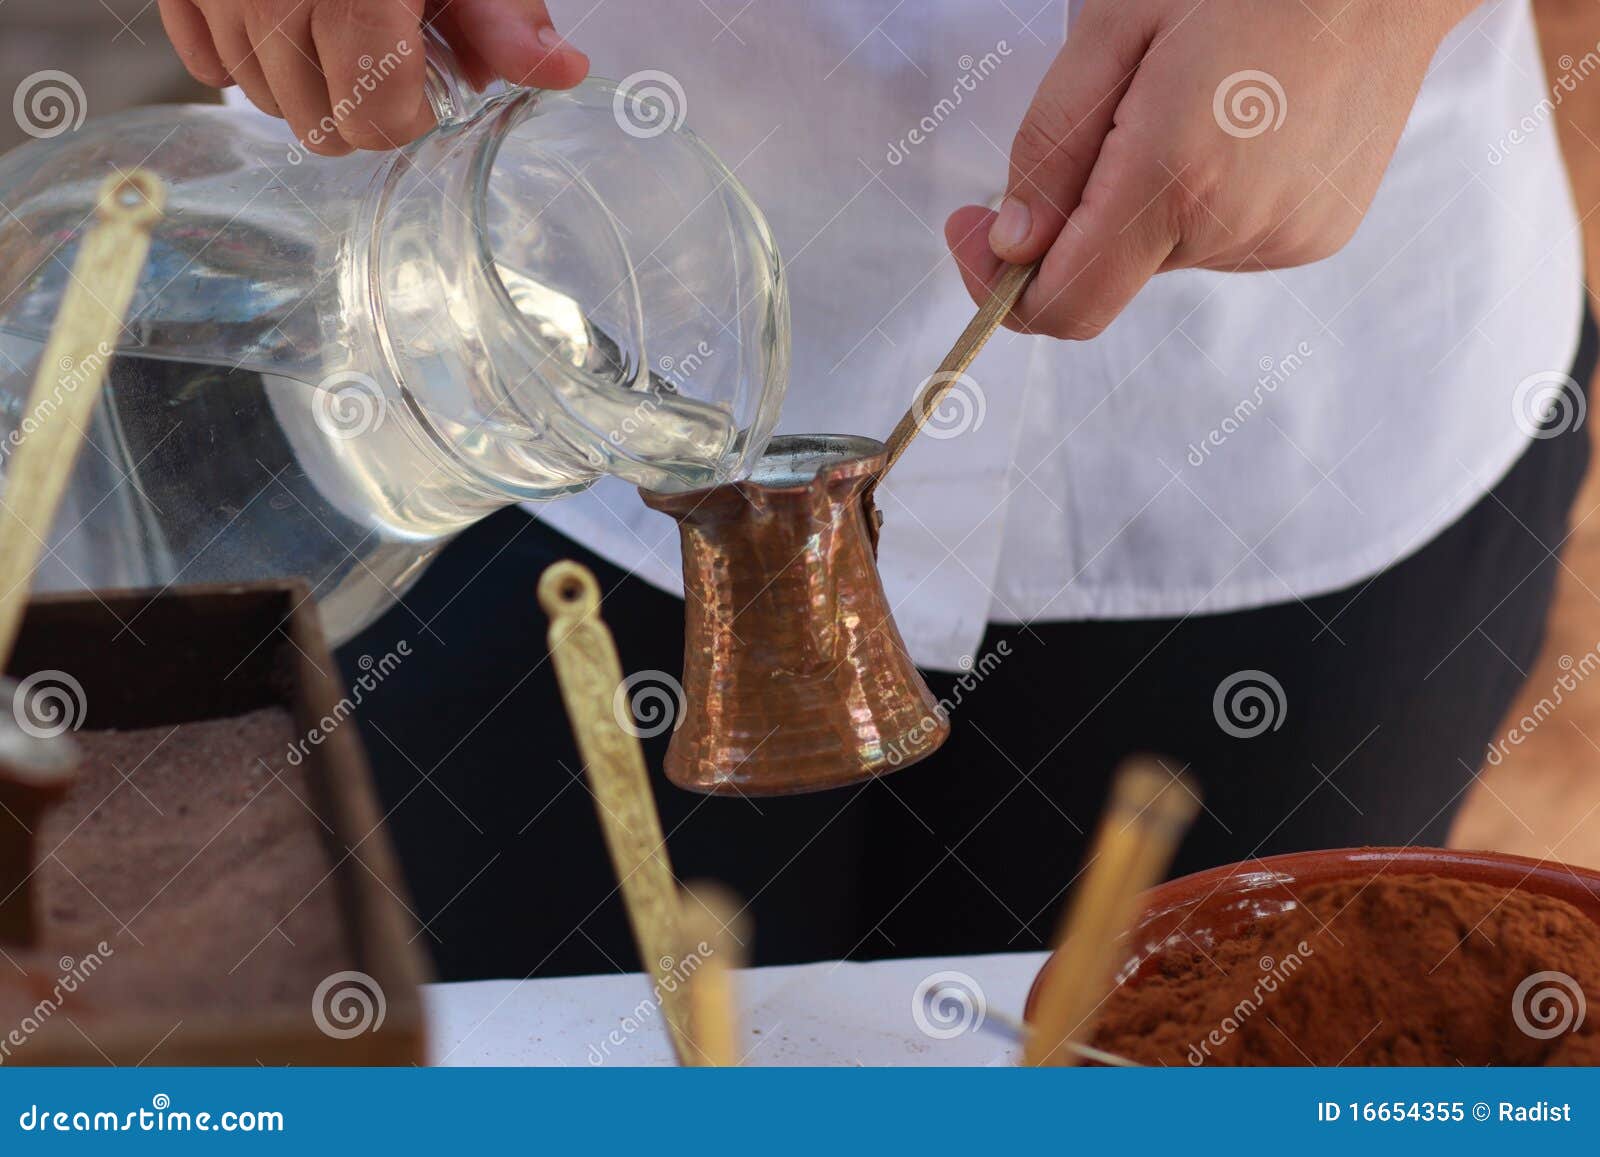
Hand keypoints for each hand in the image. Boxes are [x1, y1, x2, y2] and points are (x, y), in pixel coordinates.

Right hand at [158, 0, 588, 154]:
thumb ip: (502, 18)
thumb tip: (561, 71)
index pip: (376, 124)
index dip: (412, 117)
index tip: (428, 82)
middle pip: (318, 126)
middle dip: (361, 109)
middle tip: (388, 55)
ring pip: (262, 100)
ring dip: (306, 85)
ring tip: (339, 29)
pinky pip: (206, 62)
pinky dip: (243, 57)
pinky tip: (285, 24)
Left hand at [945, 0, 1474, 338]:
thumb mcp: (1113, 27)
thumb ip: (1050, 146)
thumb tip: (1013, 245)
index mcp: (1178, 178)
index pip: (1067, 304)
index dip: (1001, 287)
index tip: (974, 230)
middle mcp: (1233, 229)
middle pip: (1107, 273)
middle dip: (1078, 214)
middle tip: (1105, 114)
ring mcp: (1281, 240)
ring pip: (1161, 254)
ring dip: (1144, 201)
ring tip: (1192, 102)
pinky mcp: (1314, 237)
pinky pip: (1218, 241)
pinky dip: (1199, 199)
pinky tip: (1234, 127)